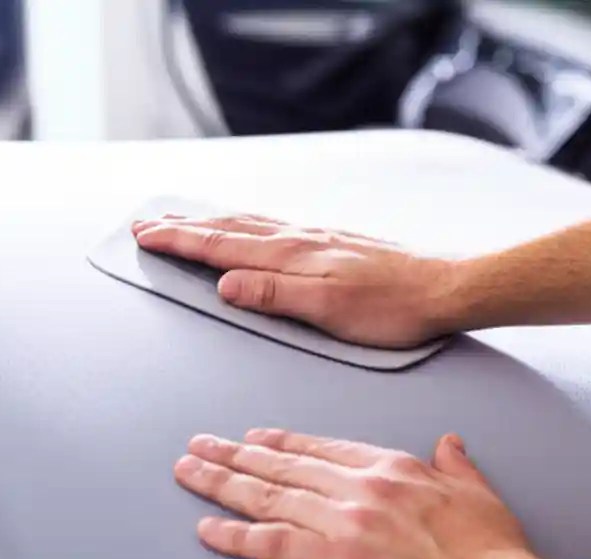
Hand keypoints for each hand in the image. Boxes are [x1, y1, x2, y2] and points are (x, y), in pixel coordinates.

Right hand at [133, 215, 463, 348]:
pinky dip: (244, 223)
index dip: (180, 241)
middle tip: (148, 221)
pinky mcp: (333, 244)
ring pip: (250, 223)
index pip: (221, 246)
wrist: (444, 288)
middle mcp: (300, 239)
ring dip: (210, 220)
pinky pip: (272, 226)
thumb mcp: (328, 310)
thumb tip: (225, 284)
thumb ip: (274, 294)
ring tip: (183, 217)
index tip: (145, 234)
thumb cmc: (392, 308)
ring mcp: (317, 238)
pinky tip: (248, 225)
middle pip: (229, 227)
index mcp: (292, 256)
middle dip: (184, 224)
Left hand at [172, 428, 550, 558]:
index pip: (325, 450)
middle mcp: (364, 486)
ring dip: (221, 483)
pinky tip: (207, 530)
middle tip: (199, 446)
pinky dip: (235, 535)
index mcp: (396, 469)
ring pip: (269, 495)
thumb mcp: (482, 497)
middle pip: (284, 466)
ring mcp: (346, 520)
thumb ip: (458, 467)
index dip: (283, 444)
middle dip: (236, 454)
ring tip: (189, 473)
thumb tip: (450, 442)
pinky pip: (271, 542)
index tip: (254, 438)